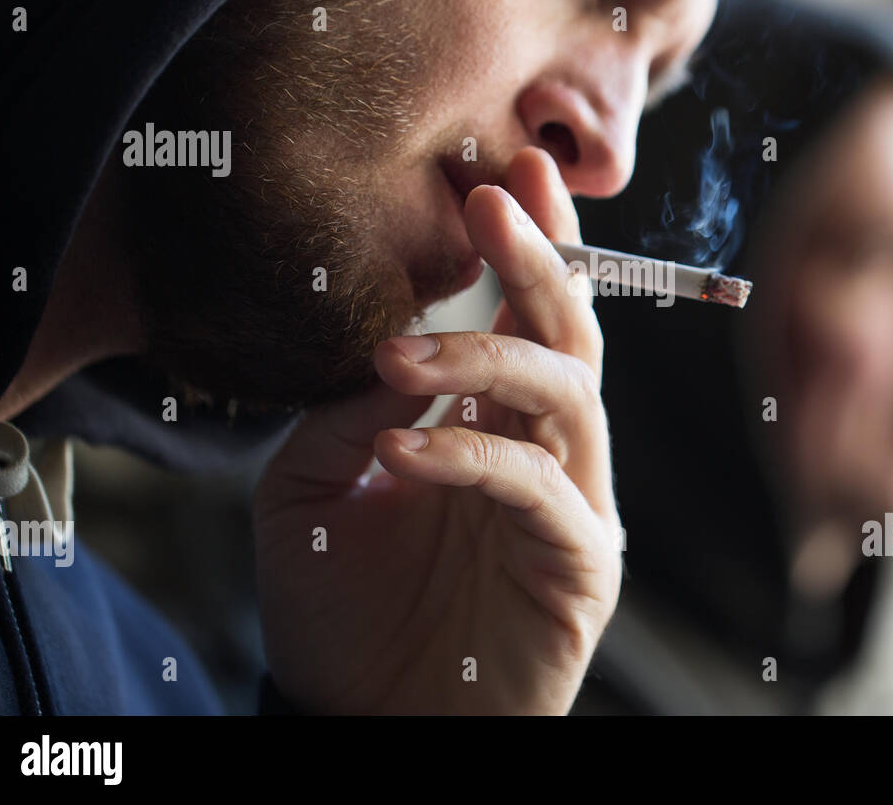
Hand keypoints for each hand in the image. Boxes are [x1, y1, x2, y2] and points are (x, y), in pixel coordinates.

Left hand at [253, 147, 620, 713]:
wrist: (363, 722)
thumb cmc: (343, 604)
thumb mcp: (313, 482)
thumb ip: (353, 407)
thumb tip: (390, 344)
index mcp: (496, 420)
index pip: (527, 315)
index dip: (527, 242)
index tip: (502, 171)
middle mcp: (547, 451)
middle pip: (570, 335)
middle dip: (537, 259)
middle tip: (494, 197)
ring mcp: (571, 504)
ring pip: (570, 395)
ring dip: (488, 356)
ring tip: (400, 356)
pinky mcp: (580, 563)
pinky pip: (540, 488)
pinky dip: (472, 456)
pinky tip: (402, 450)